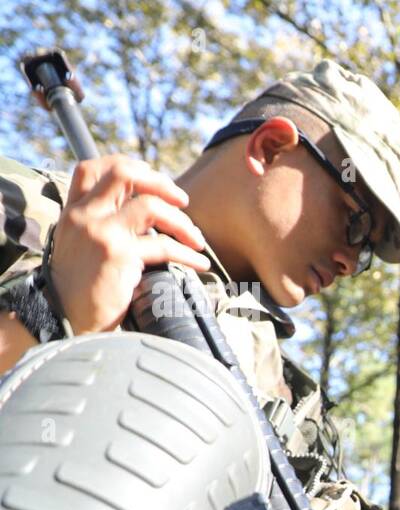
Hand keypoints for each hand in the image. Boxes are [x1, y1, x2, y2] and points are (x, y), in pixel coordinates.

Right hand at [49, 156, 209, 335]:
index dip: (128, 165)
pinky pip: (164, 245)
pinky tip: (199, 263)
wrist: (64, 319)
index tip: (155, 180)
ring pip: (151, 205)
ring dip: (182, 221)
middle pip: (124, 174)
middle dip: (161, 182)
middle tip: (183, 201)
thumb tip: (149, 218)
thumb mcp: (82, 247)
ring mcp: (100, 232)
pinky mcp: (118, 254)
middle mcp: (84, 215)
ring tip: (196, 240)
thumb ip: (103, 227)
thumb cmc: (80, 289)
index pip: (93, 167)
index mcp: (73, 211)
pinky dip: (188, 254)